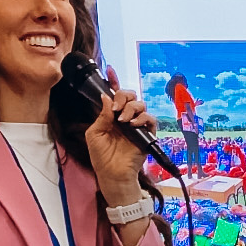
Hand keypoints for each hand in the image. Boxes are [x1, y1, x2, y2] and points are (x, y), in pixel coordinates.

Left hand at [84, 67, 155, 204]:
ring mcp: (136, 125)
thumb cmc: (101, 157)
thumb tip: (107, 97)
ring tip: (122, 120)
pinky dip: (143, 118)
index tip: (110, 70)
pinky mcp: (147, 134)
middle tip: (115, 107)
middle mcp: (125, 118)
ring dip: (131, 108)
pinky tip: (133, 124)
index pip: (114, 95)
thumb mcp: (94, 133)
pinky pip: (150, 119)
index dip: (113, 81)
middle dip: (122, 96)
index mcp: (111, 116)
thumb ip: (101, 115)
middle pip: (129, 96)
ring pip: (140, 104)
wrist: (112, 175)